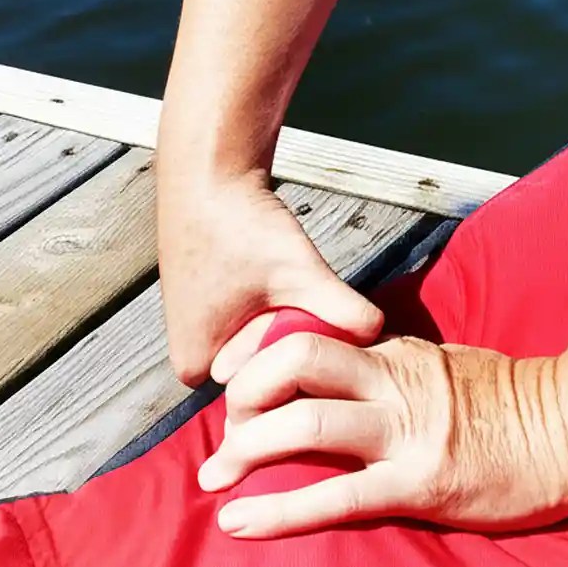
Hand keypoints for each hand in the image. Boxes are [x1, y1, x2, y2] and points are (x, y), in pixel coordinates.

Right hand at [156, 173, 382, 385]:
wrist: (208, 171)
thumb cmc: (239, 224)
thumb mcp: (298, 272)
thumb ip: (342, 308)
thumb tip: (378, 333)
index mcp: (196, 365)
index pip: (261, 395)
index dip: (297, 372)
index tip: (321, 346)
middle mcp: (189, 356)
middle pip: (259, 373)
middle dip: (289, 349)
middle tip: (313, 314)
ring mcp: (192, 329)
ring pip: (256, 345)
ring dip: (282, 326)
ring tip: (294, 293)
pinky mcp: (203, 303)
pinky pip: (247, 324)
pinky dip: (270, 309)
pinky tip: (282, 283)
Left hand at [197, 333, 567, 537]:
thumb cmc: (521, 403)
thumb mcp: (453, 365)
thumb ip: (404, 368)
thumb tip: (365, 375)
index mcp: (398, 354)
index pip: (311, 340)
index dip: (261, 361)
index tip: (236, 391)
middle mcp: (393, 384)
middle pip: (294, 364)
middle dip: (241, 396)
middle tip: (220, 435)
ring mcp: (405, 433)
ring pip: (304, 423)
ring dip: (246, 451)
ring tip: (214, 480)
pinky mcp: (419, 484)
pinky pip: (336, 496)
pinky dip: (280, 511)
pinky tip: (240, 523)